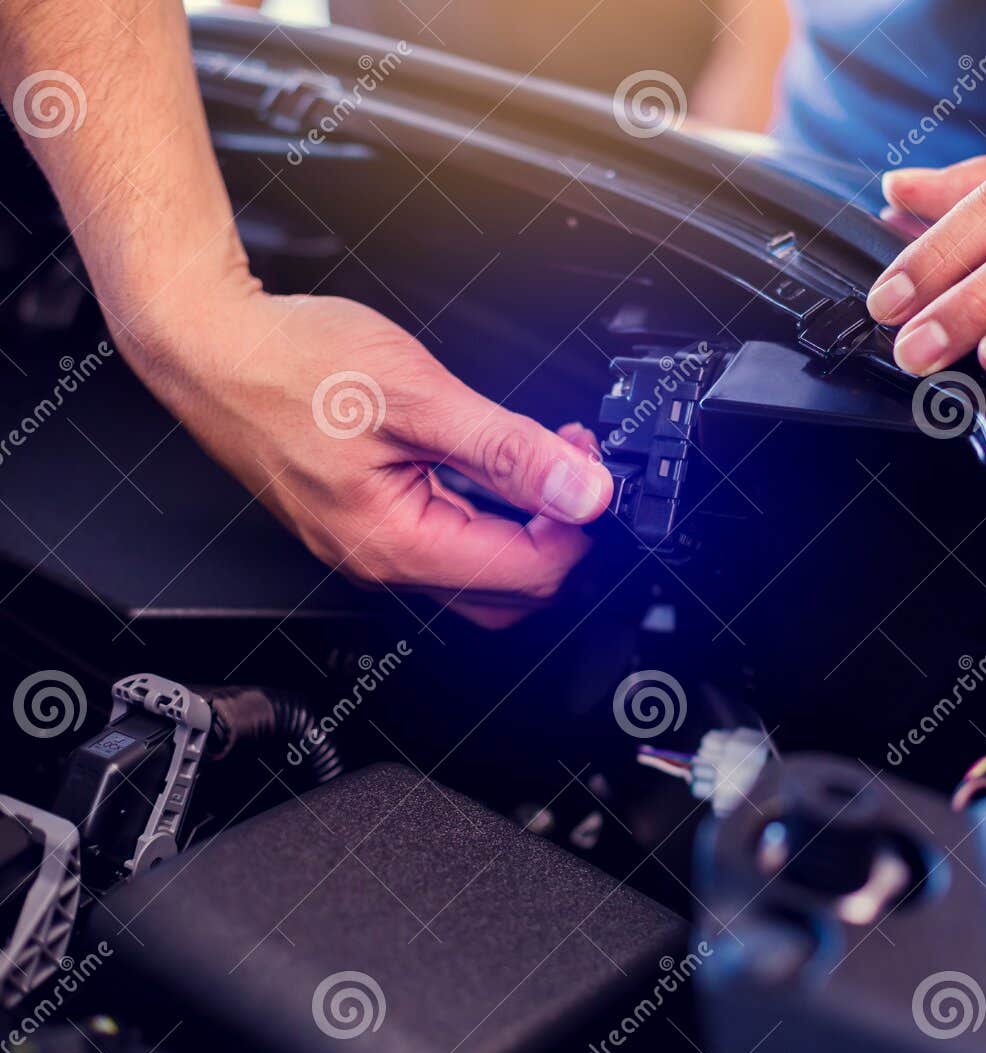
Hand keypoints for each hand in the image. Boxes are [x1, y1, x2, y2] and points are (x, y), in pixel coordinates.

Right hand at [126, 284, 613, 628]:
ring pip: (478, 568)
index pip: (528, 572)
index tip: (591, 472)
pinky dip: (486, 510)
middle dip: (559, 534)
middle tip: (573, 465)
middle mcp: (381, 561)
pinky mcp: (363, 522)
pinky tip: (496, 462)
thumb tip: (583, 490)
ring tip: (544, 454)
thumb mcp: (421, 396)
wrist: (208, 344)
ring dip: (526, 521)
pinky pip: (444, 539)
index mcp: (397, 544)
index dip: (577, 525)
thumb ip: (510, 450)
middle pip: (509, 590)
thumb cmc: (289, 364)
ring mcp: (369, 546)